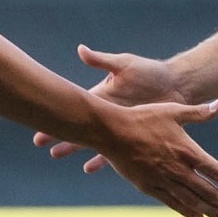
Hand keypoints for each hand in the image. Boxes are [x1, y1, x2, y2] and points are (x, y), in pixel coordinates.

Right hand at [33, 45, 186, 172]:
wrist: (177, 86)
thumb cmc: (151, 73)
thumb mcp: (125, 64)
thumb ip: (102, 61)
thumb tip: (80, 49)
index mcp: (104, 96)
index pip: (79, 106)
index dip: (62, 112)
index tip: (43, 115)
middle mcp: (108, 113)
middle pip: (80, 125)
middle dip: (60, 131)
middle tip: (40, 140)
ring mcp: (119, 126)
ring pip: (93, 139)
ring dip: (76, 146)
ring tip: (56, 154)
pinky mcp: (132, 136)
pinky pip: (115, 150)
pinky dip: (102, 158)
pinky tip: (89, 166)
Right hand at [89, 97, 217, 216]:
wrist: (112, 131)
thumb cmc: (143, 118)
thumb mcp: (173, 111)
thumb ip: (198, 113)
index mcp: (186, 150)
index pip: (215, 170)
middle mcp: (177, 168)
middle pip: (207, 190)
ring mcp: (163, 179)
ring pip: (192, 200)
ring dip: (209, 211)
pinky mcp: (149, 186)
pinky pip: (172, 202)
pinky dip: (186, 210)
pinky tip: (198, 216)